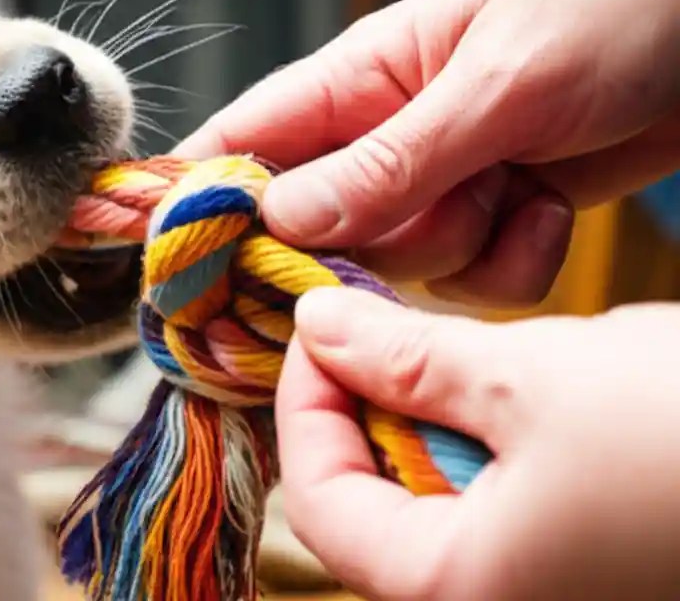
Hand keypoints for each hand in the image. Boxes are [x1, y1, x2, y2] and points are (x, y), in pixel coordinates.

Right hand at [176, 0, 679, 305]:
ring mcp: (439, 185)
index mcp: (359, 80)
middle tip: (439, 206)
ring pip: (399, 270)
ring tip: (520, 181)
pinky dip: (516, 260)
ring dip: (464, 246)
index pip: (243, 141)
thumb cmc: (612, 11)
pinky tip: (551, 203)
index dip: (202, 202)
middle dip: (376, 243)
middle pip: (318, 234)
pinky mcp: (494, 220)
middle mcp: (384, 139)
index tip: (184, 268)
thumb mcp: (498, 86)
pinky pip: (471, 284)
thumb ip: (391, 162)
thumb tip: (284, 223)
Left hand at [275, 287, 679, 599]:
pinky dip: (504, 442)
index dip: (305, 408)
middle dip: (376, 409)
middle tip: (387, 329)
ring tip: (482, 356)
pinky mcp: (597, 563)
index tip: (317, 329)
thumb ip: (406, 360)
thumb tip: (316, 329)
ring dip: (444, 420)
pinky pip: (515, 504)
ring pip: (449, 498)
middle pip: (379, 506)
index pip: (321, 506)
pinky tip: (547, 391)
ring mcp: (553, 588)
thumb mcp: (532, 378)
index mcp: (458, 590)